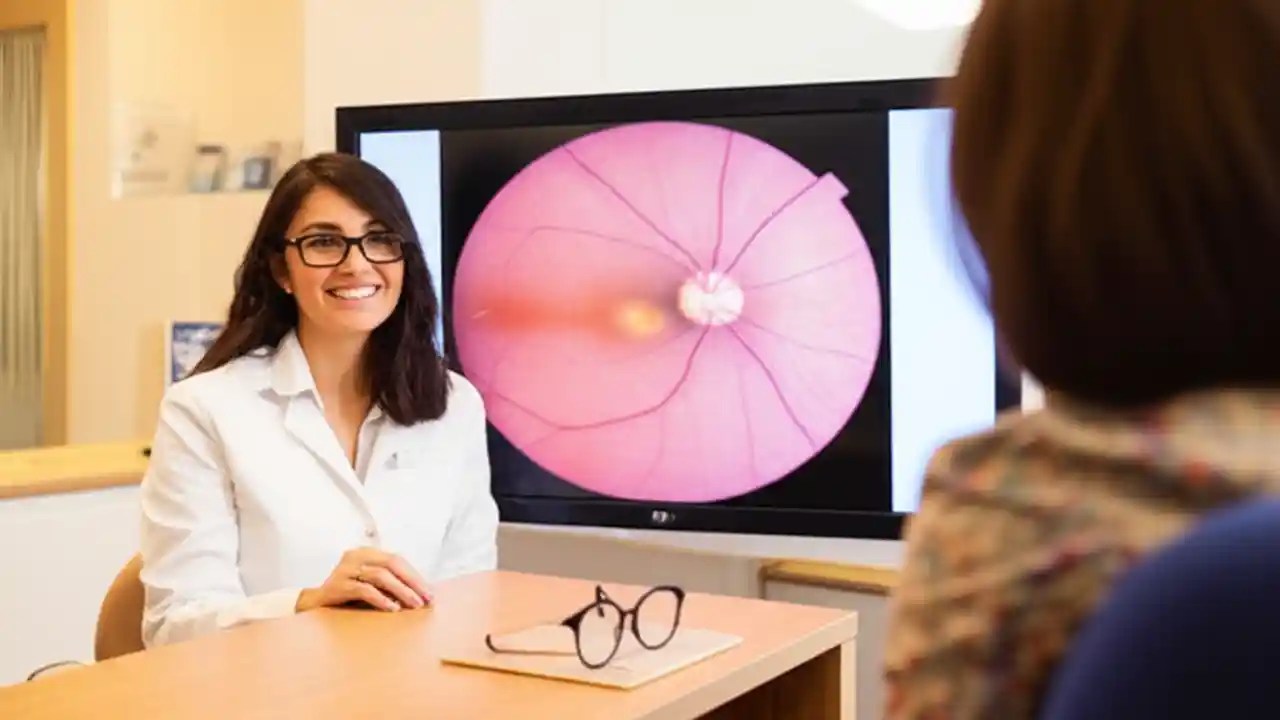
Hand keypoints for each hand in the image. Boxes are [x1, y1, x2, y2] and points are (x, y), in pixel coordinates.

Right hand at [296, 547, 431, 612]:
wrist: (315, 603)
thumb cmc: (349, 594)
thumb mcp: (370, 582)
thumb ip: (389, 581)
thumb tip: (421, 593)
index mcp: (367, 552)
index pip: (397, 560)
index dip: (415, 575)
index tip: (429, 592)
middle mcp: (356, 556)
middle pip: (391, 564)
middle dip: (412, 582)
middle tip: (426, 598)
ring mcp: (345, 569)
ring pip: (380, 576)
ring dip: (401, 591)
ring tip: (414, 604)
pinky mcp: (338, 585)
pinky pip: (364, 590)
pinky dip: (381, 599)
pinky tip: (393, 608)